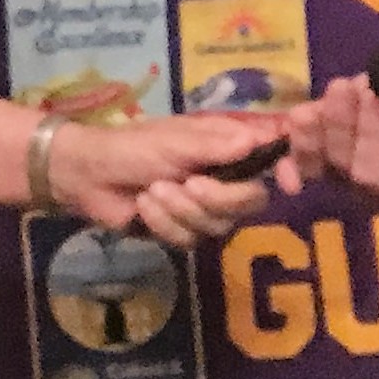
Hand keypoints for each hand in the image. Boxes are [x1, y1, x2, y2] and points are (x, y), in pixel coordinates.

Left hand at [52, 114, 297, 248]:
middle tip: (187, 183)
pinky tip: (145, 206)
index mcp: (228, 149)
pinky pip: (190, 239)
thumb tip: (261, 139)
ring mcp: (204, 209)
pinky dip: (164, 223)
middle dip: (218, 198)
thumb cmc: (134, 147)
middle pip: (250, 203)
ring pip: (218, 225)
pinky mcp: (182, 232)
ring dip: (181, 210)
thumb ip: (218, 144)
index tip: (288, 182)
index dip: (287, 170)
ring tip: (153, 191)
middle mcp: (224, 179)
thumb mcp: (176, 139)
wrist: (89, 175)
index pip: (272, 160)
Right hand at [302, 74, 378, 213]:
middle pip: (337, 167)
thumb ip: (334, 107)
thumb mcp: (369, 95)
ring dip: (367, 134)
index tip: (296, 122)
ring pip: (366, 177)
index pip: (308, 165)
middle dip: (336, 126)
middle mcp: (363, 187)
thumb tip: (298, 118)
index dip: (295, 152)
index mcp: (342, 162)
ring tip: (376, 97)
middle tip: (344, 88)